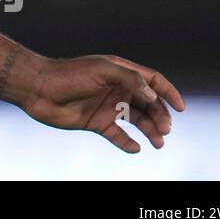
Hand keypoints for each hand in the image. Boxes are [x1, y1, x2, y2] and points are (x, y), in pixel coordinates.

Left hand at [23, 54, 185, 153]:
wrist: (38, 88)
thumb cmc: (68, 74)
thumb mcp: (101, 70)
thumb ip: (129, 79)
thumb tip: (151, 93)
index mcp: (120, 72)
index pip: (152, 81)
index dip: (168, 92)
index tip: (181, 107)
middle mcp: (117, 89)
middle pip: (149, 104)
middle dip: (160, 116)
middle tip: (165, 130)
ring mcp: (107, 107)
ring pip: (137, 121)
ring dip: (150, 131)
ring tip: (158, 142)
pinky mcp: (96, 123)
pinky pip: (118, 135)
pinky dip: (128, 143)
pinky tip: (135, 148)